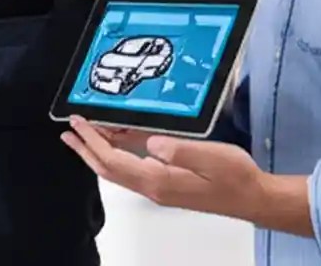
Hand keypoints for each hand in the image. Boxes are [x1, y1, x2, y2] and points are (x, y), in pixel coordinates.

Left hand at [60, 116, 264, 220]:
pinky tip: (117, 142)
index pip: (114, 161)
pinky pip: (131, 169)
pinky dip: (116, 154)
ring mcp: (158, 188)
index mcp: (158, 180)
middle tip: (67, 131)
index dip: (92, 142)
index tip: (77, 123)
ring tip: (84, 135)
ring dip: (98, 152)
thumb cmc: (235, 176)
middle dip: (85, 149)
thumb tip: (151, 142)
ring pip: (118, 170)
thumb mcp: (211, 156)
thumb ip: (180, 149)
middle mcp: (152, 187)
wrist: (253, 198)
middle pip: (108, 169)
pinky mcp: (166, 185)